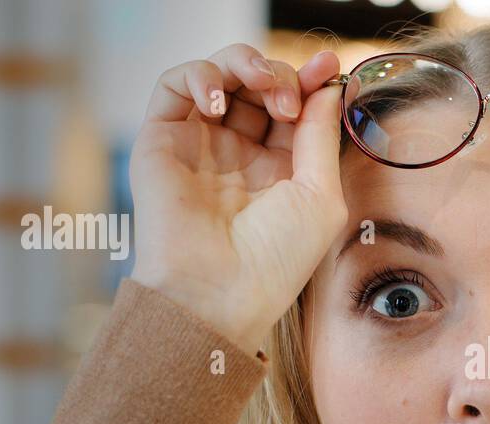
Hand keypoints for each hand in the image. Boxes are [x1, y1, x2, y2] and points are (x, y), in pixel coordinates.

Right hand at [129, 44, 347, 354]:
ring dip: (243, 65)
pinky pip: (172, 86)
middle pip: (257, 85)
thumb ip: (322, 135)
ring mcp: (200, 145)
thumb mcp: (320, 195)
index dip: (309, 82)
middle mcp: (239, 154)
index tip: (328, 67)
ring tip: (262, 88)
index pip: (293, 107)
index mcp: (280, 169)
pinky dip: (197, 76)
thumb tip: (327, 85)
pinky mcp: (161, 141)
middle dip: (279, 75)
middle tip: (289, 97)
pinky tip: (217, 103)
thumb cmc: (276, 259)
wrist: (218, 292)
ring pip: (218, 75)